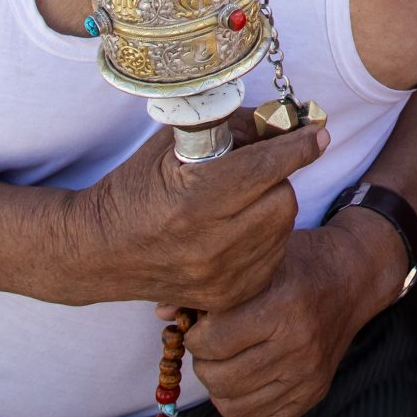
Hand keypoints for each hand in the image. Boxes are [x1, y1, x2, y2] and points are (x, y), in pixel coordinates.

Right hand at [67, 121, 328, 309]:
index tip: (318, 132)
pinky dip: (266, 236)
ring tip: (242, 200)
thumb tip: (282, 120)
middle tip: (259, 170)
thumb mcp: (173, 144)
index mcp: (193, 200)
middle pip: (283, 198)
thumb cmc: (136, 188)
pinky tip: (239, 229)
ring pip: (283, 227)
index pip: (266, 168)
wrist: (98, 251)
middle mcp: (210, 244)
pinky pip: (273, 257)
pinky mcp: (227, 297)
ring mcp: (220, 277)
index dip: (298, 146)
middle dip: (278, 177)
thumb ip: (229, 127)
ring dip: (274, 206)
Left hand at [185, 213, 405, 416]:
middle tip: (212, 344)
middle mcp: (300, 344)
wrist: (353, 278)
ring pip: (234, 405)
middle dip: (204, 362)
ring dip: (220, 387)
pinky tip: (246, 382)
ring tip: (228, 362)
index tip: (202, 323)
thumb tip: (162, 312)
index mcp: (284, 305)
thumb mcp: (260, 260)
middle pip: (220, 378)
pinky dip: (241, 409)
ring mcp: (308, 374)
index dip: (196, 334)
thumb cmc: (300, 263)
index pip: (214, 341)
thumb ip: (212, 285)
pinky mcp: (314, 393)